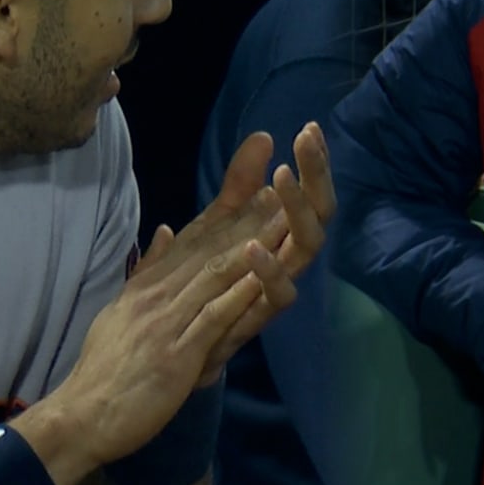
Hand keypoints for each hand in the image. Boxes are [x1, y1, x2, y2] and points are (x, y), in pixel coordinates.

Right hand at [48, 190, 295, 467]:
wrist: (80, 415)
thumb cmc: (104, 370)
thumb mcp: (123, 309)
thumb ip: (149, 270)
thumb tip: (168, 230)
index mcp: (149, 284)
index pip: (193, 238)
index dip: (227, 208)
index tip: (257, 182)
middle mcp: (158, 294)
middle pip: (210, 247)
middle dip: (249, 216)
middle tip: (283, 187)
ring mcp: (167, 321)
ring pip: (215, 274)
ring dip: (253, 246)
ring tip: (283, 219)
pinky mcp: (176, 354)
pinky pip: (212, 318)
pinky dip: (238, 296)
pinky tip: (262, 277)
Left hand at [194, 122, 336, 381]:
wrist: (165, 356)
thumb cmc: (197, 286)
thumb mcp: (215, 225)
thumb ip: (240, 186)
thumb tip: (264, 136)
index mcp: (278, 238)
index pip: (307, 195)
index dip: (313, 165)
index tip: (309, 129)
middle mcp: (284, 262)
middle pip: (318, 216)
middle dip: (316, 177)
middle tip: (308, 141)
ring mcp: (273, 290)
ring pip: (305, 250)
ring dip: (296, 212)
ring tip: (283, 179)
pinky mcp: (255, 319)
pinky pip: (278, 297)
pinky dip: (269, 271)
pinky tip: (254, 245)